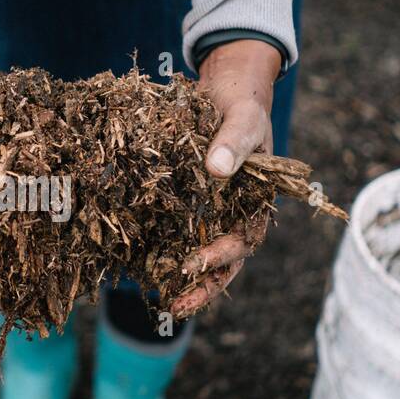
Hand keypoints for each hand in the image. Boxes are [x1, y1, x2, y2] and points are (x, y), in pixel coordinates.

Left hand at [171, 38, 280, 318]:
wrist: (225, 92)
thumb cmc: (241, 107)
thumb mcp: (243, 119)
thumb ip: (234, 141)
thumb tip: (217, 169)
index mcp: (256, 202)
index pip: (244, 240)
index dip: (222, 256)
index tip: (195, 263)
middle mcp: (234, 215)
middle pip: (224, 262)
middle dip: (202, 286)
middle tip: (176, 306)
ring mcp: (211, 213)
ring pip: (201, 255)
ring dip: (185, 282)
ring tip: (164, 303)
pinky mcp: (187, 206)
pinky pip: (178, 234)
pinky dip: (165, 253)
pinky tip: (143, 270)